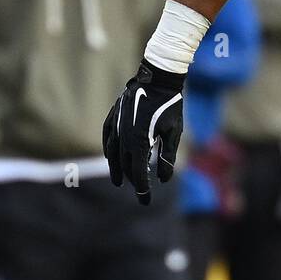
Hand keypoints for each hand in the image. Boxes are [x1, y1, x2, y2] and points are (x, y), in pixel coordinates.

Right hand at [102, 61, 184, 204]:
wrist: (157, 79)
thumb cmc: (170, 106)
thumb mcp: (173, 133)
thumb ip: (166, 157)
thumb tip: (162, 179)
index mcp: (139, 141)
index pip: (138, 171)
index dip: (142, 188)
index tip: (146, 200)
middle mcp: (123, 136)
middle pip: (125, 165)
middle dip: (133, 180)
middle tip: (140, 191)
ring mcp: (116, 126)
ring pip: (112, 154)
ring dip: (117, 169)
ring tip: (120, 181)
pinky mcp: (113, 117)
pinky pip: (107, 138)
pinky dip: (109, 151)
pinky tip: (111, 157)